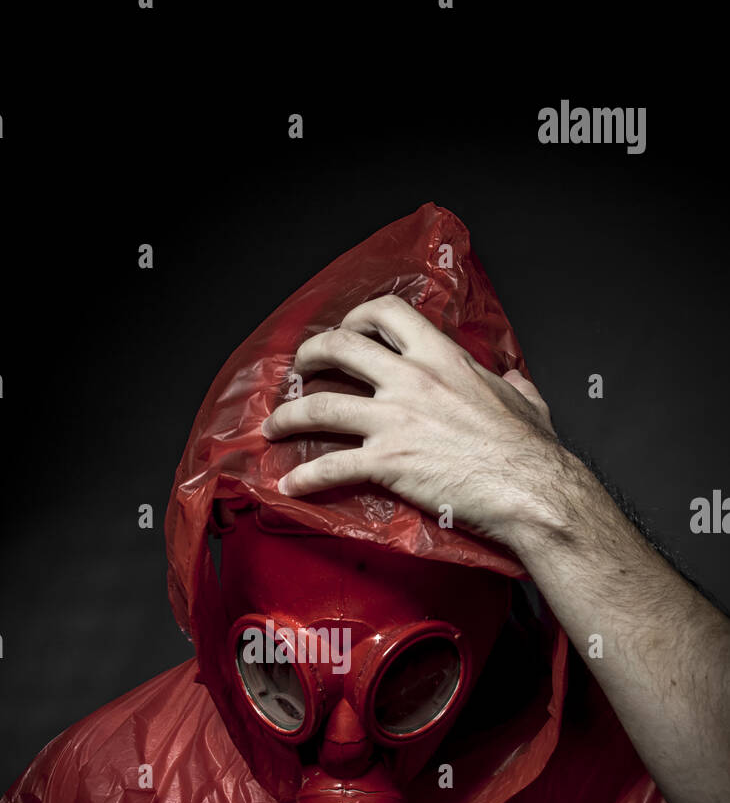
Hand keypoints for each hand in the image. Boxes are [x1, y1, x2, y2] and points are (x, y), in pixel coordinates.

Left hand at [263, 293, 566, 547]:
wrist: (530, 488)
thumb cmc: (531, 449)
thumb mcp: (525, 401)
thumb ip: (512, 384)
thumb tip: (514, 378)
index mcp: (442, 358)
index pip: (387, 314)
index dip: (356, 317)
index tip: (346, 331)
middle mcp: (411, 381)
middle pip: (340, 349)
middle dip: (309, 356)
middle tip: (298, 371)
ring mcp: (394, 421)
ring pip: (320, 407)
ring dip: (288, 416)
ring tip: (272, 427)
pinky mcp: (387, 463)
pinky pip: (331, 467)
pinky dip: (304, 477)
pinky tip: (290, 484)